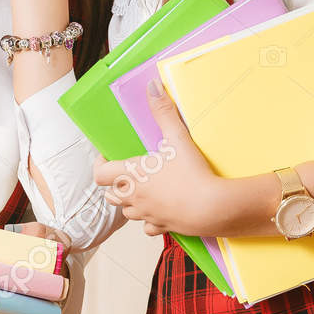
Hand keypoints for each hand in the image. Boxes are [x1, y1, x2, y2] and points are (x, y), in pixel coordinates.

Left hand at [93, 83, 232, 235]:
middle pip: (110, 195)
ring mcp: (147, 215)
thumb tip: (152, 86)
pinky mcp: (162, 227)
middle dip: (115, 185)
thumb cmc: (192, 173)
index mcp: (132, 175)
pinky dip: (149, 220)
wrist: (213, 207)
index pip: (100, 174)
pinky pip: (147, 227)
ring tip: (144, 191)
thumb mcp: (177, 138)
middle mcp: (134, 197)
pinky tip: (160, 210)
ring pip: (126, 213)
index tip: (108, 157)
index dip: (100, 165)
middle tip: (128, 174)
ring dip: (131, 202)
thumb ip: (163, 112)